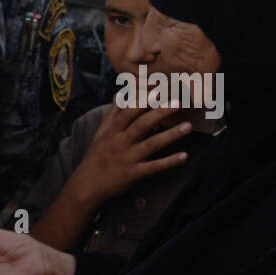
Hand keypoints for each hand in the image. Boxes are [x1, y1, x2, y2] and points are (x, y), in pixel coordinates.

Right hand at [67, 100, 190, 207]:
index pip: (128, 111)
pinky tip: (184, 156)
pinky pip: (154, 167)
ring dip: (171, 135)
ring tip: (188, 126)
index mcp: (112, 131)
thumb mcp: (101, 133)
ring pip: (151, 144)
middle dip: (160, 112)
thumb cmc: (96, 157)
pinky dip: (169, 162)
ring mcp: (128, 159)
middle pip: (142, 124)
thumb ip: (113, 113)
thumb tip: (121, 93)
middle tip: (178, 103)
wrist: (87, 186)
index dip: (143, 98)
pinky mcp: (134, 174)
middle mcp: (120, 143)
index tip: (158, 88)